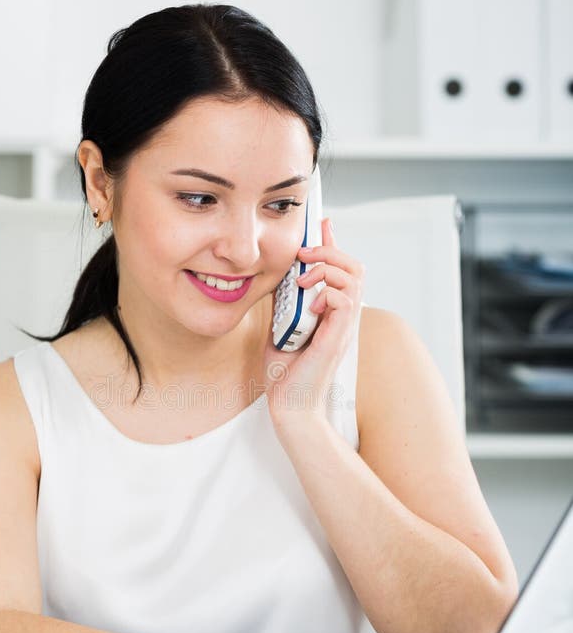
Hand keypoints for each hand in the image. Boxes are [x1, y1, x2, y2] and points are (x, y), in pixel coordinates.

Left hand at [263, 217, 364, 425]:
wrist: (288, 406)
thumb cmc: (284, 375)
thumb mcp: (280, 327)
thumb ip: (284, 303)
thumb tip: (278, 278)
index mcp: (332, 313)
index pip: (342, 270)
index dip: (332, 244)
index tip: (320, 226)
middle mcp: (342, 317)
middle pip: (355, 267)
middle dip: (330, 251)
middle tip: (303, 255)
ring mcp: (343, 327)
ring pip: (354, 277)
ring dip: (327, 268)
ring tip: (303, 280)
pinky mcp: (338, 337)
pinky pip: (345, 300)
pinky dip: (326, 293)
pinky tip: (308, 305)